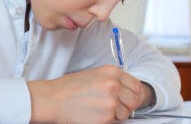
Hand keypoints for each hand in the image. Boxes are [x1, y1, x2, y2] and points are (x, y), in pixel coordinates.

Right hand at [28, 65, 143, 122]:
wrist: (53, 99)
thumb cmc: (69, 88)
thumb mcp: (94, 75)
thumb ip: (113, 81)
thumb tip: (128, 91)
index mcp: (111, 72)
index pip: (137, 86)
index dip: (133, 94)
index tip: (127, 98)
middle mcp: (113, 85)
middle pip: (134, 101)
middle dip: (126, 106)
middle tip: (110, 105)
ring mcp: (111, 102)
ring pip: (126, 114)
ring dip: (115, 115)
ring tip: (97, 109)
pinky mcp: (106, 117)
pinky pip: (115, 122)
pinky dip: (105, 121)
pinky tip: (93, 114)